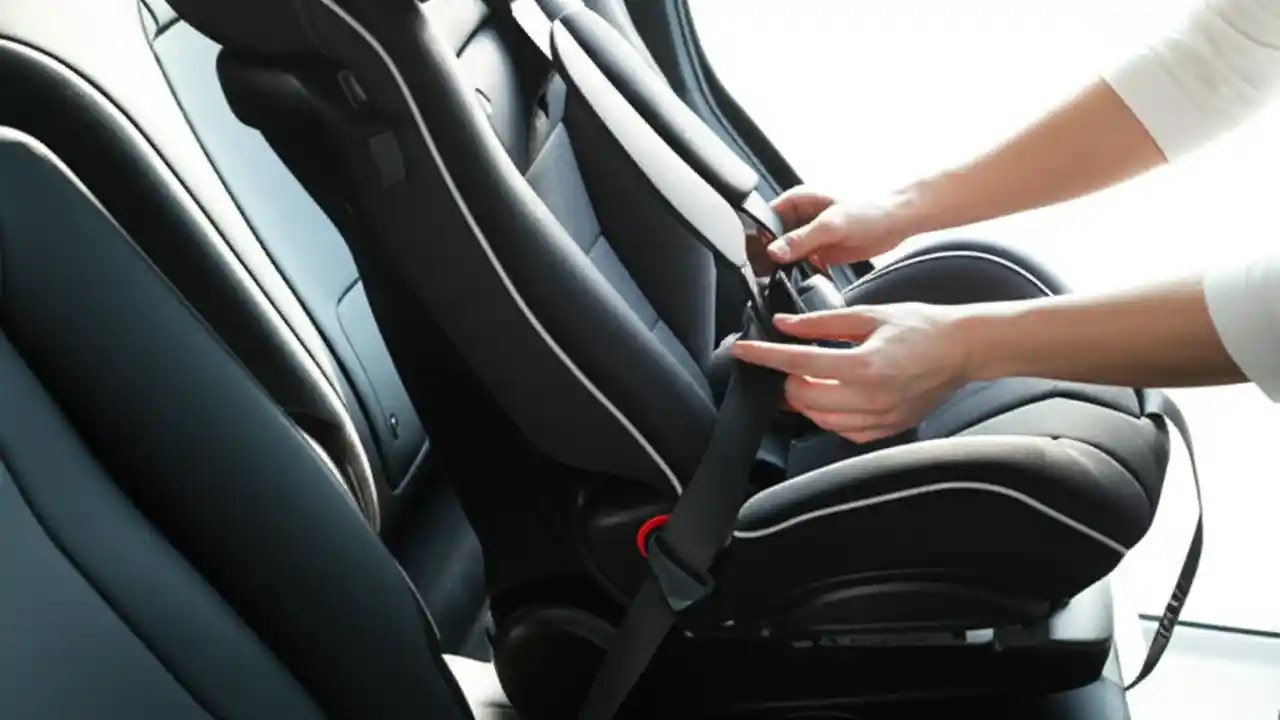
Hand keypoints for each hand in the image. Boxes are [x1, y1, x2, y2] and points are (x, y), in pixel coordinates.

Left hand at [730, 304, 973, 442]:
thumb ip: (821, 323)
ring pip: (818, 419)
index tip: (742, 351)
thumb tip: (784, 325)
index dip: (764, 357)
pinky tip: (835, 395)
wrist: (962, 349)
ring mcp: (878, 418)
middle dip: (788, 379)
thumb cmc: (922, 327)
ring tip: (813, 377)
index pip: (798, 364)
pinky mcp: (885, 429)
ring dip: (806, 399)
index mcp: (864, 365)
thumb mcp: (869, 314)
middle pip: (803, 397)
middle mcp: (870, 397)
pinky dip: (828, 415)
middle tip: (792, 362)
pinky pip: (842, 431)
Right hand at [767, 186, 916, 268]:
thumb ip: (801, 239)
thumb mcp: (831, 225)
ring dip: (785, 265)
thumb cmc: (870, 211)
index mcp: (796, 200)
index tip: (759, 256)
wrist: (896, 222)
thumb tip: (774, 251)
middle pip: (773, 239)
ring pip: (786, 253)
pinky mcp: (819, 250)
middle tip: (771, 270)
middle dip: (772, 255)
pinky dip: (800, 271)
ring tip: (785, 275)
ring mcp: (809, 235)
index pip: (765, 219)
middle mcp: (799, 217)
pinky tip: (803, 277)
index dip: (759, 237)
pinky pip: (801, 263)